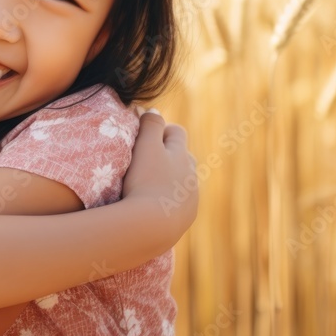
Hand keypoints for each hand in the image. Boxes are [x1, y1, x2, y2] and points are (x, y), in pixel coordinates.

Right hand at [122, 109, 197, 237]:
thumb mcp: (145, 146)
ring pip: (183, 181)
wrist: (152, 226)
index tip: (143, 135)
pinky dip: (169, 200)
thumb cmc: (145, 181)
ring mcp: (192, 198)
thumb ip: (150, 124)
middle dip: (168, 154)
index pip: (176, 132)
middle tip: (145, 160)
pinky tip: (152, 206)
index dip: (160, 130)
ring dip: (170, 179)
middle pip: (184, 156)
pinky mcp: (187, 218)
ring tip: (148, 185)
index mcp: (182, 154)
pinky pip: (180, 203)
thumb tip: (152, 109)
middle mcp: (191, 174)